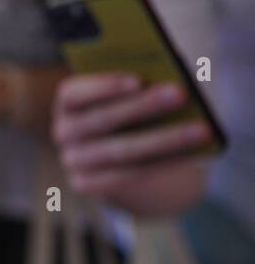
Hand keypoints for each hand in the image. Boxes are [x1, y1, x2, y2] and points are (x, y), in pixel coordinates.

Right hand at [52, 74, 210, 199]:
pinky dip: (163, 162)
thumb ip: (140, 86)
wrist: (120, 154)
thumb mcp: (128, 95)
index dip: (104, 87)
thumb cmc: (130, 110)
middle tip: (179, 93)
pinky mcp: (87, 184)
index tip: (139, 79)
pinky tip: (192, 154)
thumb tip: (172, 81)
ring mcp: (73, 161)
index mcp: (66, 102)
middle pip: (102, 120)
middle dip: (143, 106)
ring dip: (163, 139)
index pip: (74, 93)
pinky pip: (130, 174)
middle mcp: (62, 132)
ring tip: (201, 128)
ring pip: (120, 151)